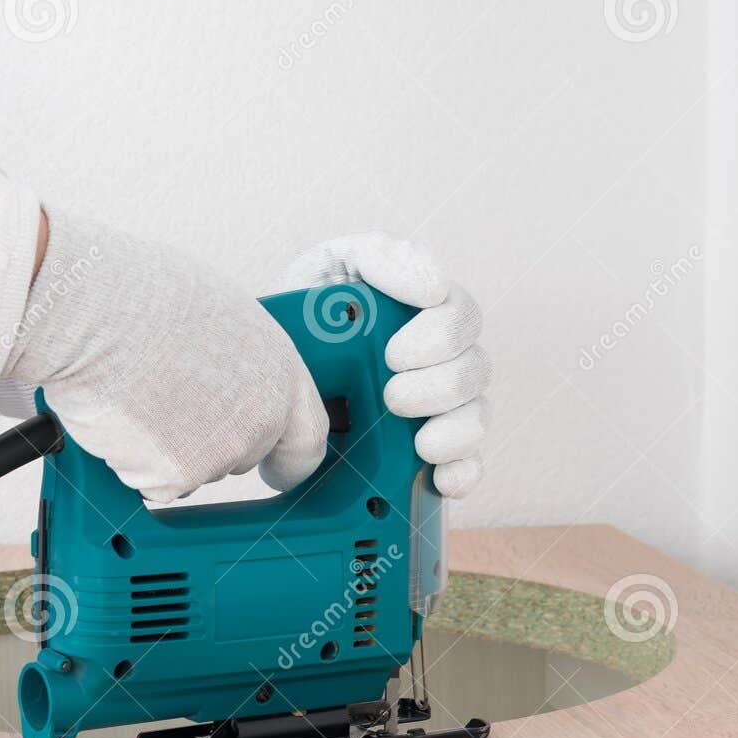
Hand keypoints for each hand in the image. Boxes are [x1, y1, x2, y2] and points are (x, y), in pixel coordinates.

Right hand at [5, 211, 329, 502]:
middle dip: (209, 441)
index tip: (277, 471)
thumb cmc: (142, 297)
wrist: (92, 313)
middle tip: (170, 407)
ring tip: (140, 395)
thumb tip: (232, 376)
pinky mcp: (176, 476)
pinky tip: (124, 418)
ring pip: (194, 469)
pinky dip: (134, 462)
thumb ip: (243, 360)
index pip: (308, 438)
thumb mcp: (222, 314)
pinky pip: (155, 483)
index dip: (290, 459)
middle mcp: (261, 417)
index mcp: (281, 372)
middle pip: (241, 455)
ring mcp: (220, 452)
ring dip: (168, 448)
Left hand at [279, 233, 490, 497]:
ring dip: (455, 430)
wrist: (261, 380)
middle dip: (440, 386)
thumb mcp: (327, 270)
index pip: (461, 315)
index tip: (395, 353)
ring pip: (476, 416)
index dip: (441, 335)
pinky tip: (443, 480)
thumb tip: (432, 285)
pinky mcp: (427, 452)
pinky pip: (465, 465)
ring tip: (421, 444)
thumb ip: (377, 257)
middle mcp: (441, 359)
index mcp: (423, 313)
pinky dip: (461, 473)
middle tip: (393, 398)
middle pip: (475, 369)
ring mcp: (438, 408)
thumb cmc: (301, 318)